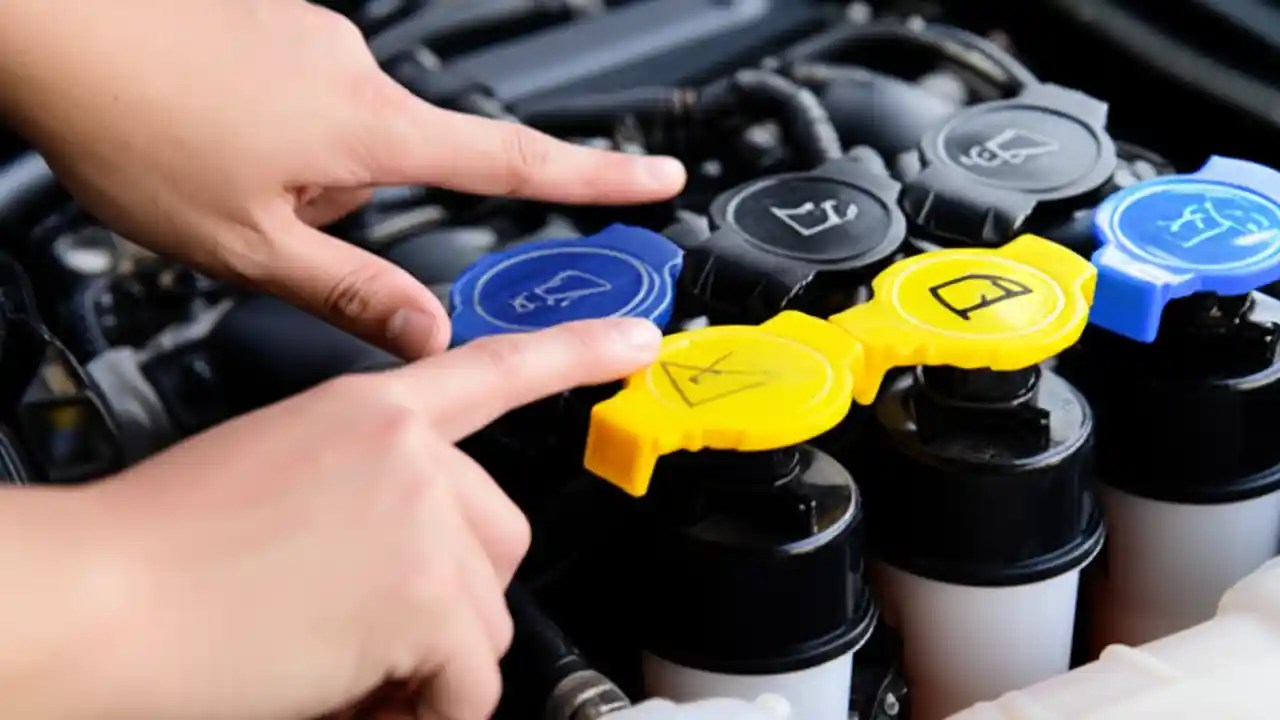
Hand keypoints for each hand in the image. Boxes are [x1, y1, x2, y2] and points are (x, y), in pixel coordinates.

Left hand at [0, 0, 685, 358]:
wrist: (49, 21)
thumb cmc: (136, 124)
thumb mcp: (249, 244)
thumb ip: (353, 293)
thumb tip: (431, 337)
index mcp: (370, 131)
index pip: (515, 163)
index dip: (597, 177)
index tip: (659, 178)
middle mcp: (357, 73)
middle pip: (396, 166)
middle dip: (342, 204)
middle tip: (260, 209)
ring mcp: (316, 38)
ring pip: (339, 135)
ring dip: (298, 168)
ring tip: (219, 164)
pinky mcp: (279, 23)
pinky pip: (301, 94)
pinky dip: (268, 127)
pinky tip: (208, 128)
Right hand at [66, 318, 661, 719]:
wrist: (99, 600)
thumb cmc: (161, 551)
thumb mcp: (277, 478)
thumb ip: (365, 495)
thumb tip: (417, 556)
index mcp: (368, 414)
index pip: (492, 369)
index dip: (574, 353)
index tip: (637, 342)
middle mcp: (408, 454)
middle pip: (500, 537)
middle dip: (453, 598)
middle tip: (378, 633)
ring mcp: (422, 519)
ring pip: (485, 618)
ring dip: (427, 661)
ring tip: (340, 664)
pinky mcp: (426, 593)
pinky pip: (471, 683)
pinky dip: (425, 711)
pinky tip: (359, 697)